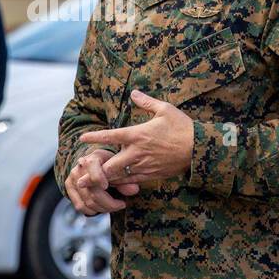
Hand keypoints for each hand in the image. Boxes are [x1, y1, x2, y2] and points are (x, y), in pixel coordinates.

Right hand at [64, 147, 139, 217]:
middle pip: (93, 192)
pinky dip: (92, 211)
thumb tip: (134, 190)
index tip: (106, 186)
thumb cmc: (109, 164)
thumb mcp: (118, 168)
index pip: (92, 169)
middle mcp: (79, 168)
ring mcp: (72, 178)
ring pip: (88, 202)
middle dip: (109, 203)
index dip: (98, 178)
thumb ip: (126, 180)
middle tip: (121, 205)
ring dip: (103, 209)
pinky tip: (101, 207)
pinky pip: (80, 206)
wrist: (92, 162)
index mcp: (92, 159)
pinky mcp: (69, 187)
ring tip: (113, 206)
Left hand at [79, 89, 193, 186]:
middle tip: (79, 176)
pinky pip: (132, 181)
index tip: (82, 139)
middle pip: (109, 165)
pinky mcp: (151, 175)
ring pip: (119, 177)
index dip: (94, 137)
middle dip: (94, 172)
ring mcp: (144, 165)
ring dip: (105, 180)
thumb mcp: (165, 109)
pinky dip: (122, 183)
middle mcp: (137, 152)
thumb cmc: (182, 127)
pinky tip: (115, 185)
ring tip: (91, 185)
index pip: (110, 136)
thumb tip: (134, 93)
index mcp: (137, 134)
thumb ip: (146, 102)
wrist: (198, 149)